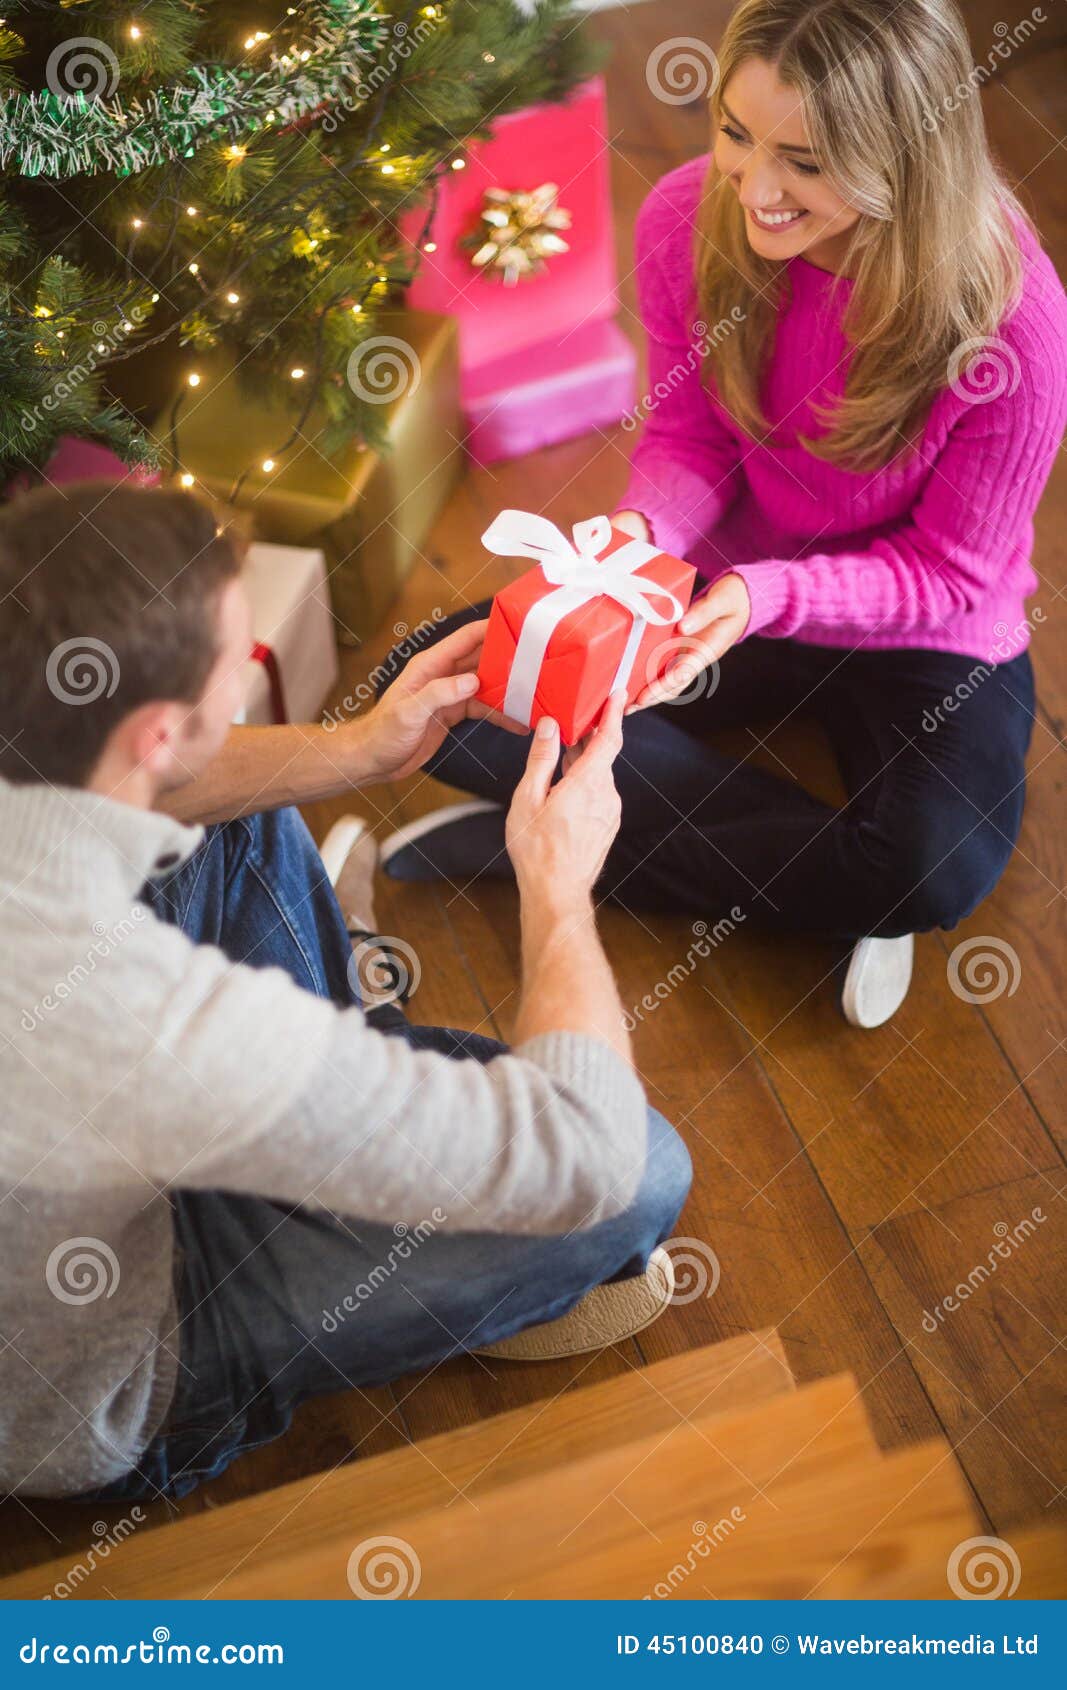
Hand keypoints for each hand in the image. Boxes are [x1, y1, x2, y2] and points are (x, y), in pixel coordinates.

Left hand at [357, 619, 522, 781]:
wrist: (373, 760)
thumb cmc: (382, 733)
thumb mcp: (409, 712)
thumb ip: (439, 693)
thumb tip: (473, 681)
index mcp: (430, 666)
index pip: (466, 639)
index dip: (491, 629)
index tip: (518, 625)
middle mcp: (443, 675)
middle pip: (482, 659)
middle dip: (508, 659)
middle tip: (539, 662)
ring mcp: (449, 694)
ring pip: (486, 684)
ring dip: (508, 689)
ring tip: (534, 694)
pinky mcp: (453, 713)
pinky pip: (482, 707)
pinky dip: (500, 713)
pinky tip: (518, 721)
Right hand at [506, 691, 624, 906]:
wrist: (557, 892)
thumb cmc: (537, 849)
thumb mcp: (528, 799)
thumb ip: (541, 759)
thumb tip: (549, 727)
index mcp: (588, 784)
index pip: (608, 739)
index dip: (614, 714)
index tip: (618, 695)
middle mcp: (606, 795)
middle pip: (602, 756)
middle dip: (588, 738)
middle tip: (571, 722)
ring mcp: (610, 812)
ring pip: (599, 776)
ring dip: (583, 763)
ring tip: (560, 757)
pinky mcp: (608, 825)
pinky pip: (599, 794)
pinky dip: (585, 783)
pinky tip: (566, 788)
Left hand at [628, 571, 750, 710]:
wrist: (742, 599)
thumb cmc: (733, 598)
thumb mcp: (722, 600)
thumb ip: (703, 612)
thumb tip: (682, 626)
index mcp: (708, 649)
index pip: (684, 671)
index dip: (663, 685)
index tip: (645, 696)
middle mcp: (697, 656)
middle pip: (674, 684)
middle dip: (653, 697)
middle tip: (629, 707)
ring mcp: (689, 654)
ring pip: (668, 680)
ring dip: (650, 693)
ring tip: (627, 704)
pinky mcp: (682, 648)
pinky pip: (665, 666)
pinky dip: (650, 677)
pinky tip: (632, 681)